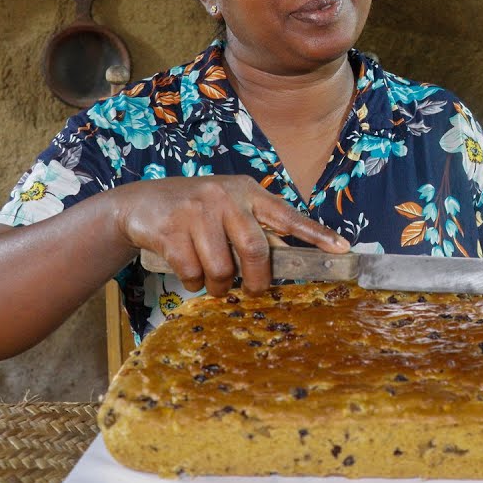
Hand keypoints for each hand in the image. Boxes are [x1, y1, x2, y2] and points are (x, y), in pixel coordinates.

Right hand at [113, 176, 348, 296]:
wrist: (140, 203)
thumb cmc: (196, 211)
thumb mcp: (229, 208)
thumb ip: (254, 227)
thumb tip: (288, 262)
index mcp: (247, 191)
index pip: (287, 214)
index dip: (315, 234)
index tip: (342, 248)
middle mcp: (224, 196)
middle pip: (255, 250)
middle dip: (257, 280)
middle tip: (255, 290)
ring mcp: (196, 210)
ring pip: (222, 267)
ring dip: (220, 286)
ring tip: (215, 282)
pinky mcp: (170, 228)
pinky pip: (193, 272)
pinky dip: (194, 282)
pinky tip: (190, 272)